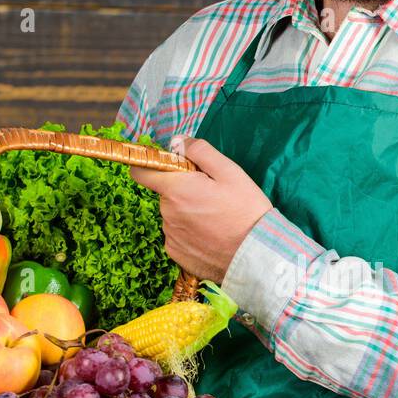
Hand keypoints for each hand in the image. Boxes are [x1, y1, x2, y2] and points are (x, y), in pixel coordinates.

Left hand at [130, 135, 271, 281]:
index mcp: (176, 189)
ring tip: (216, 218)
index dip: (152, 164)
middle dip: (182, 190)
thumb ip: (200, 151)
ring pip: (173, 215)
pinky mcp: (177, 254)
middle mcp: (167, 213)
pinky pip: (177, 235)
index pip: (141, 171)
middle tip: (211, 195)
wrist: (256, 255)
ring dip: (187, 212)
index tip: (168, 165)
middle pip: (165, 193)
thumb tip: (177, 141)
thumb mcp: (230, 172)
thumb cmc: (246, 211)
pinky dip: (190, 233)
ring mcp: (171, 235)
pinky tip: (212, 235)